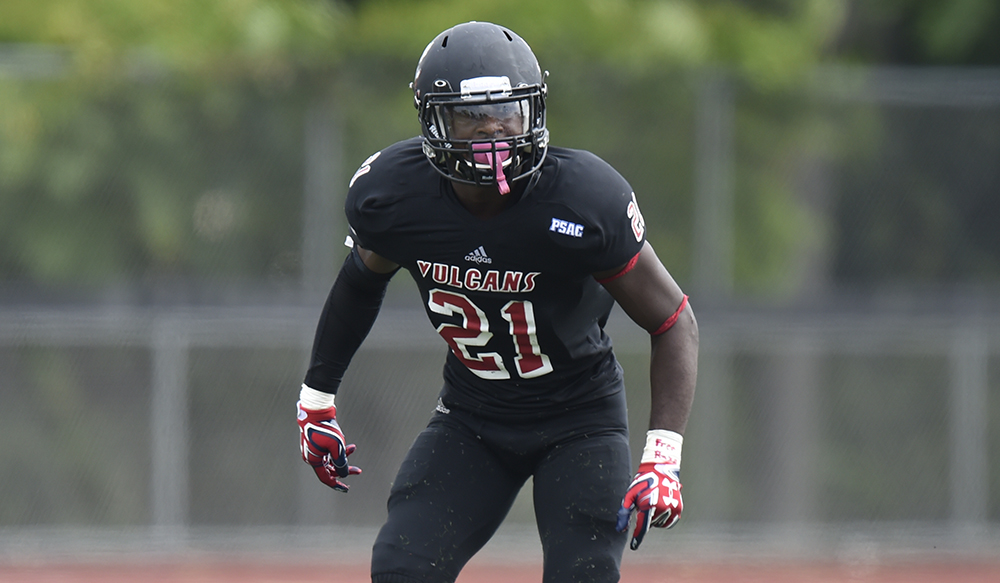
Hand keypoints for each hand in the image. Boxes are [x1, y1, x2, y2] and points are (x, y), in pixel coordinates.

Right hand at [297, 402, 361, 491]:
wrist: (317, 411)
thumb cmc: (325, 428)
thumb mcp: (337, 448)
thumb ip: (341, 463)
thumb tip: (344, 473)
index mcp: (313, 460)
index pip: (326, 478)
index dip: (337, 484)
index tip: (346, 488)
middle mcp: (312, 456)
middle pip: (330, 468)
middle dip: (344, 469)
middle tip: (358, 470)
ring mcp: (314, 449)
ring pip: (331, 458)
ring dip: (343, 456)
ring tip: (353, 448)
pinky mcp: (318, 442)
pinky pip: (330, 450)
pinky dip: (339, 449)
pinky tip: (348, 444)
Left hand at [616, 430, 682, 549]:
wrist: (661, 470)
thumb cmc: (642, 482)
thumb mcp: (630, 495)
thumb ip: (624, 513)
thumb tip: (620, 529)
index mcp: (648, 505)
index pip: (642, 527)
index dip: (637, 537)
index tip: (634, 546)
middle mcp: (661, 508)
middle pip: (650, 524)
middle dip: (646, 517)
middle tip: (645, 503)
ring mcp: (672, 509)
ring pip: (660, 524)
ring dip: (655, 518)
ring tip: (653, 502)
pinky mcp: (678, 509)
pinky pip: (669, 522)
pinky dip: (664, 518)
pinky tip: (661, 508)